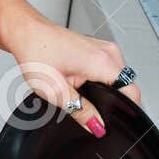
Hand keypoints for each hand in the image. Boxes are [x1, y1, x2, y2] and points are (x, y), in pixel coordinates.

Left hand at [11, 19, 139, 135]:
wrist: (26, 32)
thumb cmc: (36, 53)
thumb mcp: (56, 91)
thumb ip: (80, 111)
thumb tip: (97, 126)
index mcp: (102, 61)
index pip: (132, 91)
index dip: (125, 111)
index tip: (112, 122)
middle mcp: (108, 52)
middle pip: (125, 87)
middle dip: (111, 102)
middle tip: (85, 106)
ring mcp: (105, 48)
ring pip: (117, 80)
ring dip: (104, 91)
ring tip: (79, 90)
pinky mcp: (99, 49)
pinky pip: (109, 71)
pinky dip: (99, 81)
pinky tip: (80, 82)